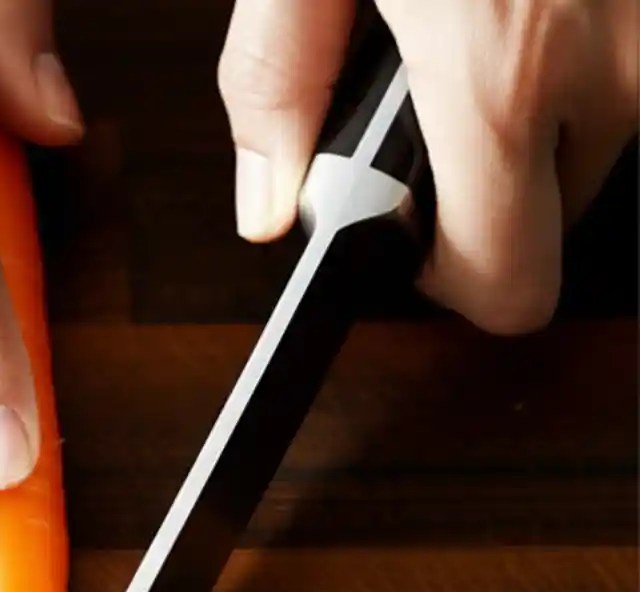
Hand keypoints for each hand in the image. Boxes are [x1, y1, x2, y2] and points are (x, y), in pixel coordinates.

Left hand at [217, 0, 636, 333]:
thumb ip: (277, 80)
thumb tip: (267, 205)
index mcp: (503, 66)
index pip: (506, 284)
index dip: (445, 283)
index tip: (406, 241)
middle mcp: (614, 59)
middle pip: (547, 217)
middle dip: (480, 178)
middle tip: (428, 84)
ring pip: (589, 138)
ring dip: (528, 108)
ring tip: (466, 18)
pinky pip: (617, 74)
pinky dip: (563, 54)